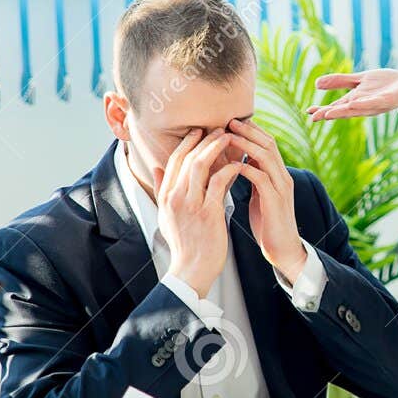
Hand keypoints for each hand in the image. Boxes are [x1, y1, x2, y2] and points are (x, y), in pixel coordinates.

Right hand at [154, 129, 243, 297]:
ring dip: (217, 148)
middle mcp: (176, 197)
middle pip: (188, 158)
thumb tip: (158, 168)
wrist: (192, 269)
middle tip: (220, 128)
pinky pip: (219, 182)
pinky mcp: (209, 213)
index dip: (188, 142)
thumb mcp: (166, 215)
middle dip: (205, 139)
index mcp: (166, 196)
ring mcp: (191, 204)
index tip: (201, 130)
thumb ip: (162, 189)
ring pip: (201, 165)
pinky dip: (229, 169)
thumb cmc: (184, 243)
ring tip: (230, 138)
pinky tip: (239, 164)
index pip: (175, 159)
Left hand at [223, 118, 306, 283]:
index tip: (230, 122)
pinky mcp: (275, 201)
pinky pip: (260, 178)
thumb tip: (240, 162)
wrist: (283, 249)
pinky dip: (245, 168)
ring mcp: (281, 187)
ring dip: (245, 144)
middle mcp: (283, 176)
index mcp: (279, 173)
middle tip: (228, 120)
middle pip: (268, 143)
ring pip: (265, 156)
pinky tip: (230, 164)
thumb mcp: (260, 195)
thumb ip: (254, 177)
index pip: (267, 142)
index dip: (250, 130)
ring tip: (227, 136)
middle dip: (248, 130)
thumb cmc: (268, 223)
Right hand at [308, 69, 397, 120]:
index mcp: (356, 101)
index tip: (308, 112)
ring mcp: (376, 104)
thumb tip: (316, 83)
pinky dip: (364, 103)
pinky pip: (375, 102)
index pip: (336, 107)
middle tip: (315, 117)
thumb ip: (340, 82)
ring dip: (344, 111)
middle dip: (330, 114)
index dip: (323, 110)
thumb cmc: (384, 84)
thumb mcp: (359, 80)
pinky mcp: (389, 100)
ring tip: (329, 113)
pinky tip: (354, 103)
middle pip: (344, 111)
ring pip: (358, 109)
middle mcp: (364, 106)